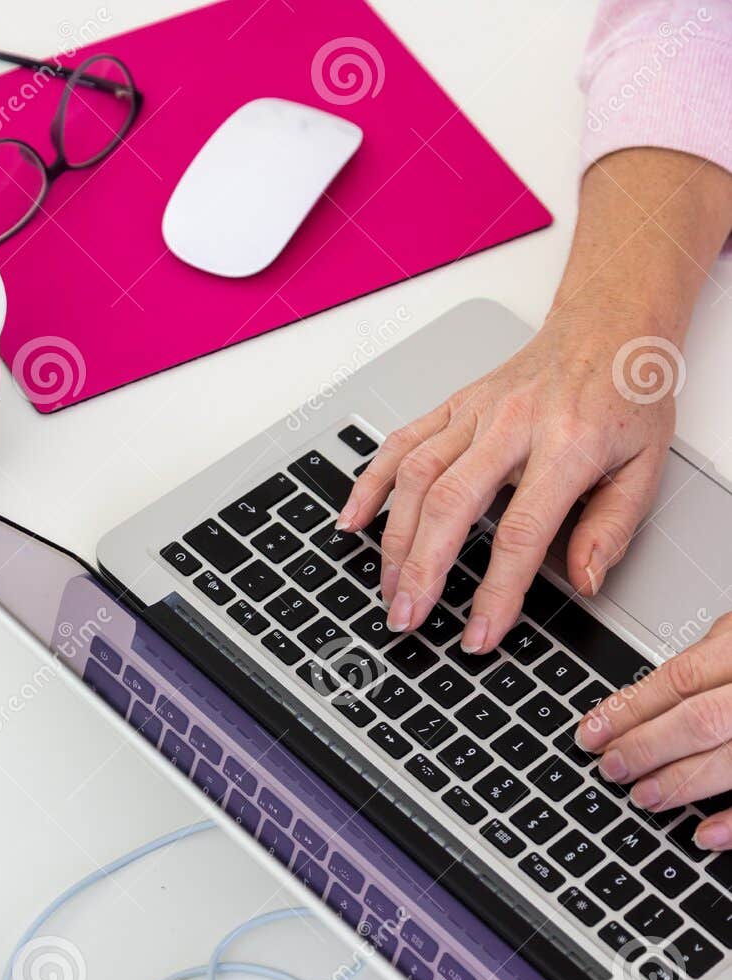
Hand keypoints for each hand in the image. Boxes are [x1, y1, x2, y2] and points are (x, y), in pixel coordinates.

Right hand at [336, 303, 676, 653]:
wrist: (610, 325)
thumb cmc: (625, 396)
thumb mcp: (645, 467)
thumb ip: (613, 529)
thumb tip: (583, 582)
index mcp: (568, 444)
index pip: (521, 532)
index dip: (496, 591)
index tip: (480, 634)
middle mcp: (513, 424)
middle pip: (451, 504)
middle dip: (422, 569)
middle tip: (407, 617)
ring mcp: (476, 411)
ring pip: (417, 476)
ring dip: (394, 538)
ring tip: (390, 588)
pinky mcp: (454, 405)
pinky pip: (401, 442)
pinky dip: (371, 483)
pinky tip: (355, 520)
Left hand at [576, 617, 731, 849]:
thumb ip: (712, 657)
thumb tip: (645, 698)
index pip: (679, 680)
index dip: (628, 709)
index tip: (591, 732)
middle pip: (699, 719)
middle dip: (645, 748)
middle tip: (611, 768)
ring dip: (681, 783)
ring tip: (644, 797)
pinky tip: (704, 835)